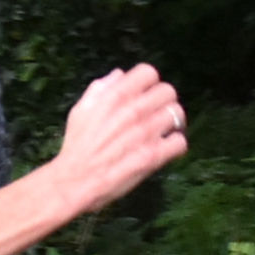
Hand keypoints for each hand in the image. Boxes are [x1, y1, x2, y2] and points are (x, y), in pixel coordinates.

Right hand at [51, 62, 185, 214]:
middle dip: (164, 101)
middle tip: (157, 113)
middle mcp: (134, 110)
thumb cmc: (76, 147)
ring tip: (163, 131)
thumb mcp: (81, 111)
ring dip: (172, 122)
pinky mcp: (154, 156)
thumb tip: (119, 75)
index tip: (145, 94)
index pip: (148, 73)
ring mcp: (146, 133)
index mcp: (115, 96)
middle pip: (168, 91)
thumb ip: (100, 89)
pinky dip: (175, 145)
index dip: (149, 83)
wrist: (74, 181)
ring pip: (177, 114)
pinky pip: (180, 142)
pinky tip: (165, 149)